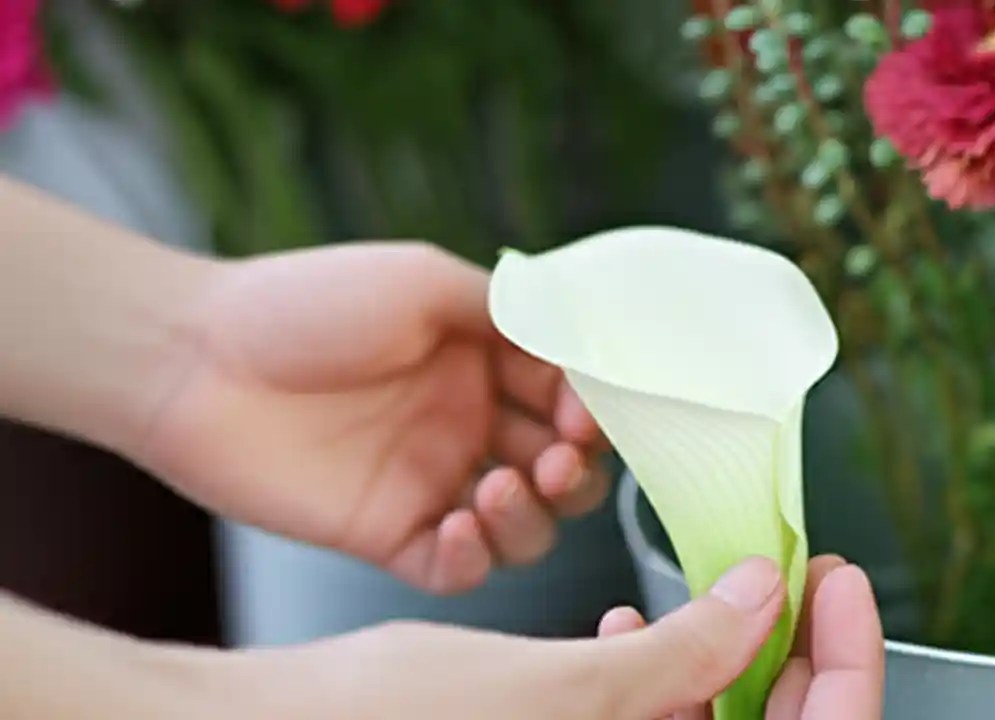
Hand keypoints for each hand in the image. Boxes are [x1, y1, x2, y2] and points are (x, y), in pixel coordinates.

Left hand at [136, 242, 608, 592]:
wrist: (194, 358)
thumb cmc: (307, 303)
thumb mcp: (425, 282)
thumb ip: (511, 312)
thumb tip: (585, 340)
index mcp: (482, 360)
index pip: (569, 397)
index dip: (591, 412)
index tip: (580, 413)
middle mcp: (467, 423)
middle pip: (560, 469)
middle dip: (575, 472)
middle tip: (556, 462)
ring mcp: (428, 480)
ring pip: (521, 526)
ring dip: (532, 518)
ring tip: (498, 491)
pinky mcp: (387, 532)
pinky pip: (455, 567)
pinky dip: (473, 558)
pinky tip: (456, 527)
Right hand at [218, 556, 882, 719]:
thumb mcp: (564, 692)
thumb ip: (684, 654)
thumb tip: (765, 600)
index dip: (848, 667)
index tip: (838, 582)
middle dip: (799, 654)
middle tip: (800, 571)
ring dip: (731, 657)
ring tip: (724, 586)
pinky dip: (664, 675)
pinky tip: (633, 626)